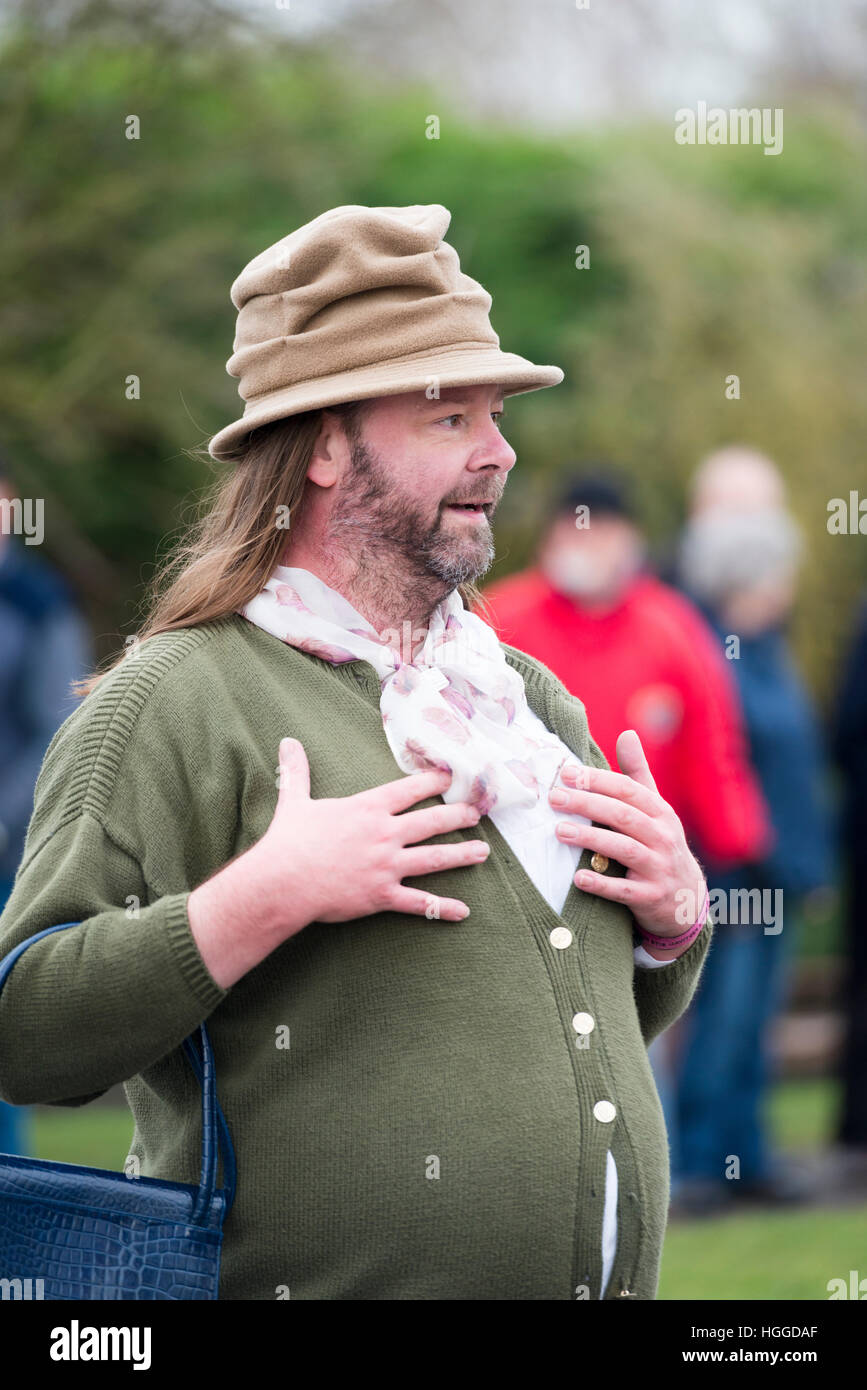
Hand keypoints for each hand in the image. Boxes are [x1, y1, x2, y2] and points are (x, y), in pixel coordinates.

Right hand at [257, 737, 489, 926]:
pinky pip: (420, 903)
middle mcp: (384, 834)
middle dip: (457, 816)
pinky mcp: (383, 895)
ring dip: (461, 854)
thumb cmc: (288, 842)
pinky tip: (464, 911)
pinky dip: (442, 908)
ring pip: (434, 858)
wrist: (283, 882)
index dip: (432, 781)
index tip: (451, 775)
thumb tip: (286, 742)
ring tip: (483, 851)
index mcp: (367, 809)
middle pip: (431, 821)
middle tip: (477, 813)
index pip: (408, 790)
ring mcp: (387, 866)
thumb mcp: (294, 801)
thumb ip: (296, 771)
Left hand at [549, 729, 705, 939]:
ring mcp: (658, 868)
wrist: (686, 899)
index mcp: (661, 813)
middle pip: (623, 816)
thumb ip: (637, 774)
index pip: (628, 791)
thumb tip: (627, 733)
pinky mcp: (650, 897)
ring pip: (623, 850)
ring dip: (590, 840)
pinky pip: (624, 890)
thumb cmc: (660, 844)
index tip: (566, 773)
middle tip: (554, 798)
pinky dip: (601, 884)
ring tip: (559, 831)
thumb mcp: (655, 809)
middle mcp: (663, 838)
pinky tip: (577, 877)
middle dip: (587, 804)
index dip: (598, 781)